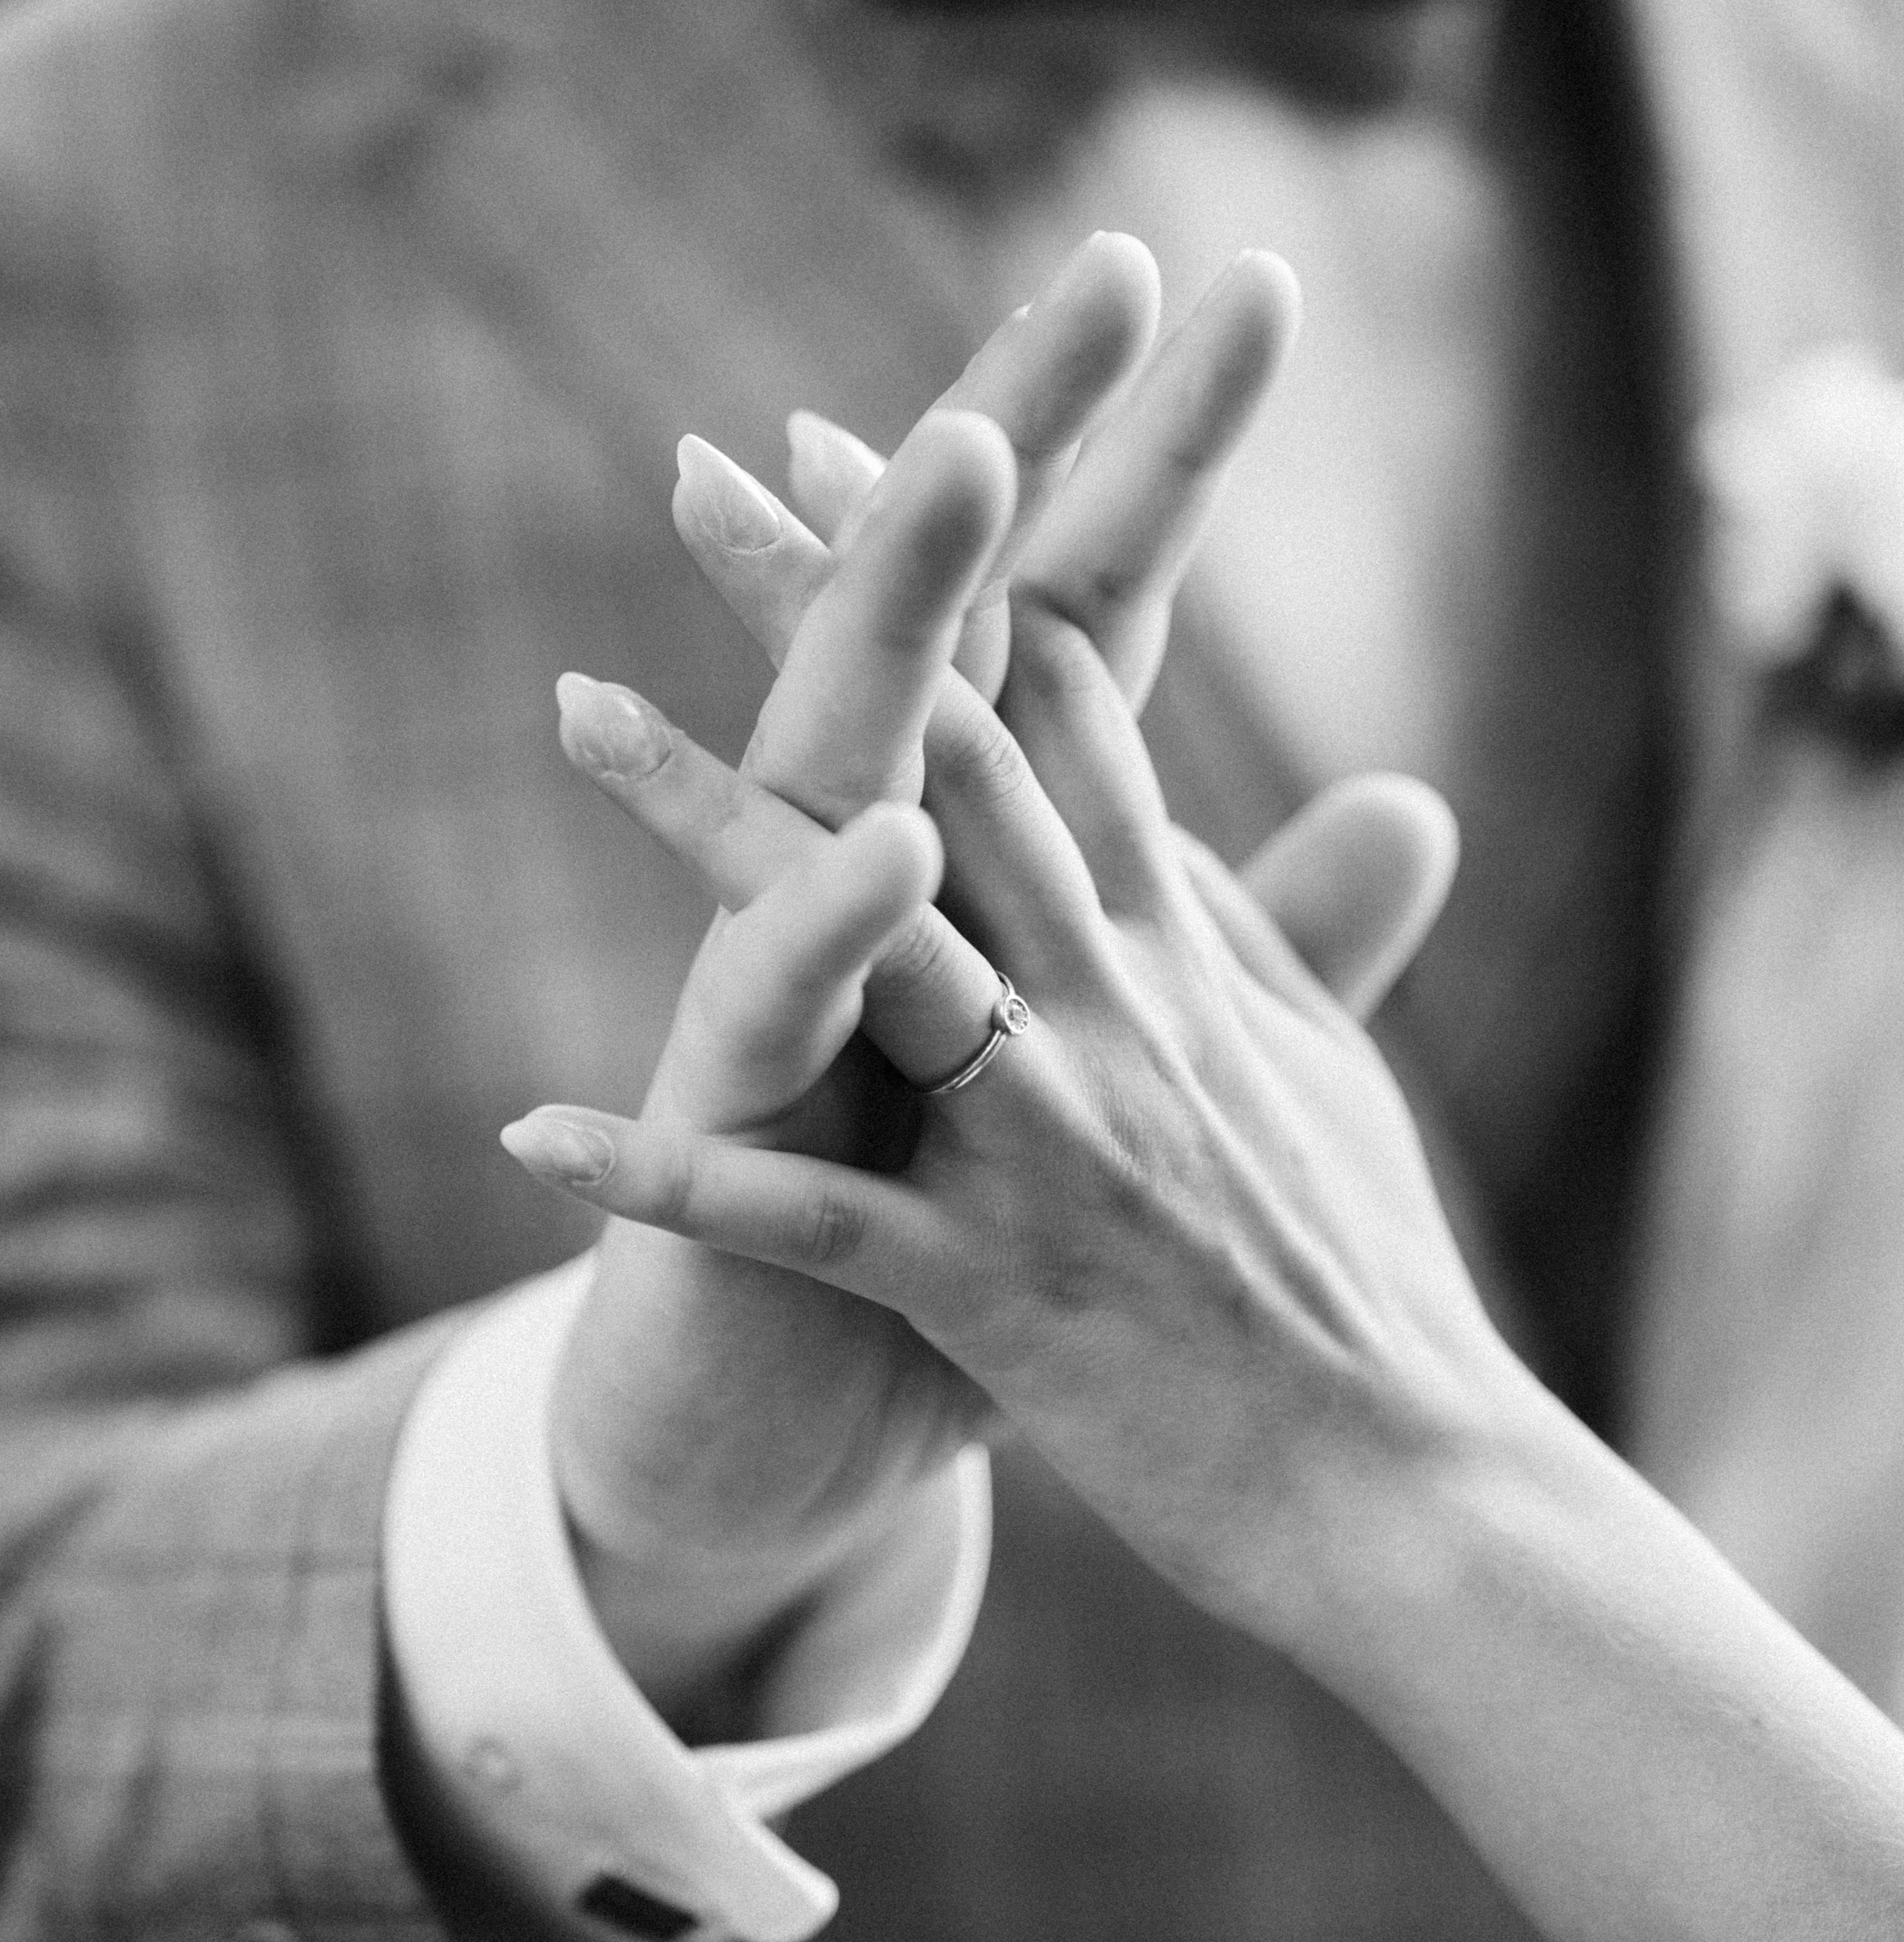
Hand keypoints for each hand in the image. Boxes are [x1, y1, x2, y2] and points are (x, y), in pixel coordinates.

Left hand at [508, 240, 1456, 1709]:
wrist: (1414, 1492)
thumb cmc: (1372, 1293)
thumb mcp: (1335, 1082)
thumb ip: (1291, 940)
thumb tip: (1328, 806)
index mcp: (1187, 952)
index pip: (1066, 716)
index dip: (967, 576)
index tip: (866, 449)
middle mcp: (1117, 1008)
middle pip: (955, 767)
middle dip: (830, 610)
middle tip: (703, 473)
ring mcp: (1051, 1144)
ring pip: (864, 944)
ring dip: (710, 826)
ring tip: (575, 710)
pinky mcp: (994, 1290)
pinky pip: (801, 1221)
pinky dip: (666, 1176)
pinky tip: (527, 1131)